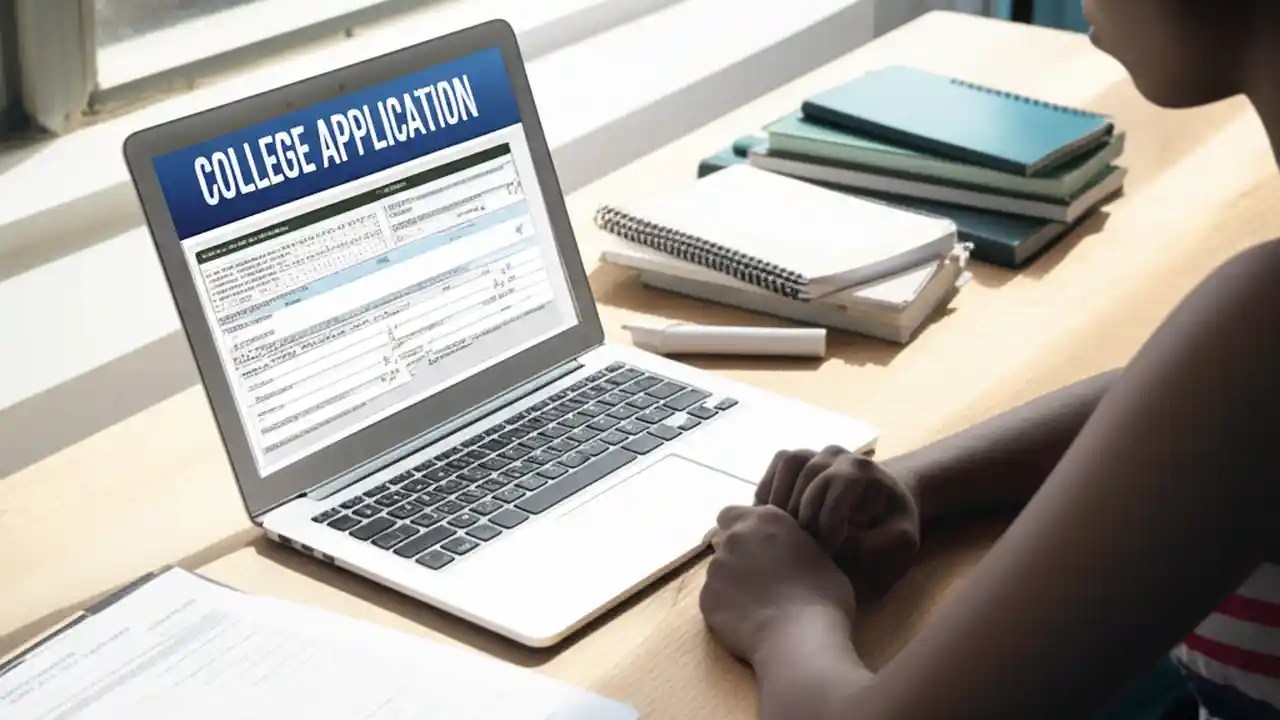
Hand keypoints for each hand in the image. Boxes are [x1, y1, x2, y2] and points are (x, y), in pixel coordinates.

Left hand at [700, 505, 856, 663]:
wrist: (798, 638)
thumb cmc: (823, 597)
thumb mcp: (820, 556)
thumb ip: (794, 545)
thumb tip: (788, 553)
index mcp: (765, 520)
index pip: (734, 513)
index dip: (742, 529)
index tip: (757, 544)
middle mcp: (734, 537)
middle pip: (722, 538)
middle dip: (735, 551)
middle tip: (757, 574)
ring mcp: (716, 567)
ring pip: (717, 568)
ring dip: (730, 579)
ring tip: (754, 603)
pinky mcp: (705, 598)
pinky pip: (713, 596)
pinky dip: (725, 605)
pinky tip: (746, 621)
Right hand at [756, 446, 921, 597]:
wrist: (889, 497)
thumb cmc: (893, 522)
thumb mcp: (900, 539)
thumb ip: (872, 545)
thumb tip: (832, 544)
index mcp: (866, 471)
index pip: (837, 491)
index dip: (826, 524)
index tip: (826, 552)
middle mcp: (840, 454)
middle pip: (809, 477)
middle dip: (802, 516)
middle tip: (802, 547)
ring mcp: (818, 452)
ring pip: (790, 462)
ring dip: (781, 497)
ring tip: (782, 531)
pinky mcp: (801, 457)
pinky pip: (778, 463)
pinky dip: (770, 487)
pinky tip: (771, 517)